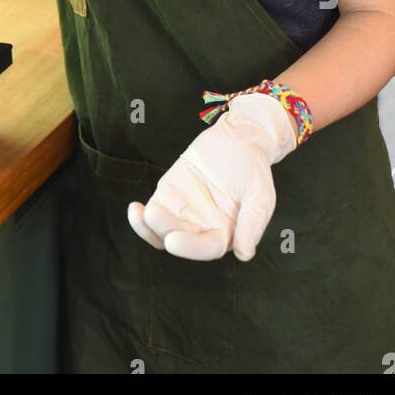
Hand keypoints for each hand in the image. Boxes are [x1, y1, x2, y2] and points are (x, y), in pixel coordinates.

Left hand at [127, 93, 297, 261]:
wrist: (239, 140)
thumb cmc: (253, 170)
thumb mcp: (260, 196)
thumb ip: (252, 223)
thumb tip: (244, 254)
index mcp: (226, 233)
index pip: (206, 247)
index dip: (190, 247)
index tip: (172, 241)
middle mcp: (203, 227)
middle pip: (180, 238)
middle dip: (165, 229)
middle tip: (153, 215)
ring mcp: (184, 212)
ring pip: (162, 230)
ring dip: (148, 227)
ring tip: (138, 213)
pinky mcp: (169, 195)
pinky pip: (153, 211)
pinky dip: (141, 217)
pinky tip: (134, 210)